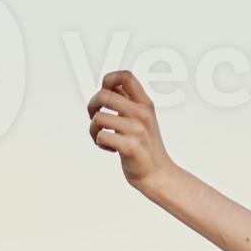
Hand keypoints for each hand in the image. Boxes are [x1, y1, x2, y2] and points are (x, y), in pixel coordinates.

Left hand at [87, 69, 173, 190]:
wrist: (159, 175)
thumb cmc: (145, 146)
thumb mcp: (142, 119)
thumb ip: (127, 102)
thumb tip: (107, 86)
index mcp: (145, 104)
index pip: (126, 76)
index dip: (108, 79)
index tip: (104, 92)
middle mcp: (142, 114)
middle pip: (104, 95)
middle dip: (91, 105)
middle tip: (94, 117)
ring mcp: (137, 130)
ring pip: (98, 118)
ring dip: (93, 129)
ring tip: (101, 137)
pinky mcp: (130, 146)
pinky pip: (102, 136)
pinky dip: (100, 143)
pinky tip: (109, 149)